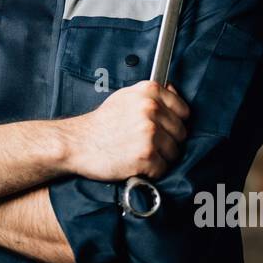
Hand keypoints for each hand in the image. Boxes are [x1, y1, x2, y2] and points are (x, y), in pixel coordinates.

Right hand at [56, 80, 189, 181]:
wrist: (78, 143)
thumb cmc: (102, 123)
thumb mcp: (125, 97)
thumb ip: (151, 95)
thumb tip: (174, 92)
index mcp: (149, 91)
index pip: (184, 111)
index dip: (175, 123)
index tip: (165, 129)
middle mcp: (151, 109)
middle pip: (181, 133)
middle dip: (169, 142)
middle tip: (148, 144)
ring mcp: (150, 133)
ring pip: (175, 152)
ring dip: (161, 158)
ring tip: (140, 154)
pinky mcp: (146, 155)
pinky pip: (163, 168)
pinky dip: (152, 171)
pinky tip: (136, 163)